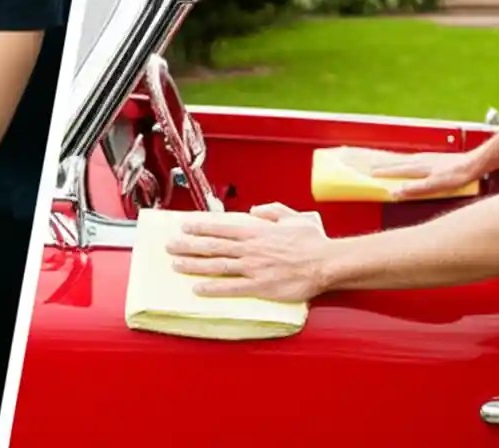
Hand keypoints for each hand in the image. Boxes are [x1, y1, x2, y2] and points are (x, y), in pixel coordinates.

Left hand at [165, 204, 330, 302]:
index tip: (184, 226)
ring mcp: (254, 268)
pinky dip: (212, 288)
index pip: (222, 228)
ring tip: (176, 265)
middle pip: (213, 246)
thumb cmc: (313, 241)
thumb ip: (271, 211)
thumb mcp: (292, 217)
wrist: (327, 262)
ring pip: (217, 266)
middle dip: (188, 246)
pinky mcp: (260, 287)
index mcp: (257, 232)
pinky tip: (197, 288)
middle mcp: (251, 249)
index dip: (200, 227)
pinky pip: (231, 288)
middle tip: (170, 246)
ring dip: (194, 265)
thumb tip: (255, 210)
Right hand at [367, 151, 482, 199]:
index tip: (371, 173)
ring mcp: (429, 158)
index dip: (384, 172)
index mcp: (419, 167)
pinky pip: (415, 158)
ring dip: (395, 161)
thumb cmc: (457, 175)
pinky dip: (406, 160)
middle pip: (399, 162)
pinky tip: (411, 161)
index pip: (397, 170)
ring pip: (406, 159)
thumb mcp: (434, 186)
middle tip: (373, 166)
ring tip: (387, 163)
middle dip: (385, 165)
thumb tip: (396, 191)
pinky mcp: (436, 158)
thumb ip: (415, 189)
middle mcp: (421, 160)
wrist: (474, 164)